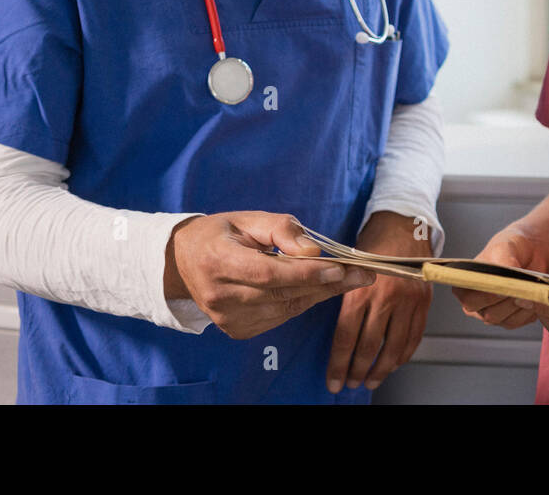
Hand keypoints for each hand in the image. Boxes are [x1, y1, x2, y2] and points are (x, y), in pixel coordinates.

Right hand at [165, 211, 374, 339]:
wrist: (185, 262)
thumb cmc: (222, 234)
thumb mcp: (248, 218)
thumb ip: (281, 230)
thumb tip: (313, 251)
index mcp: (218, 261)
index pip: (268, 273)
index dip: (306, 273)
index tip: (341, 268)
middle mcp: (220, 295)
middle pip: (282, 293)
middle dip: (327, 284)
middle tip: (363, 274)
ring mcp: (227, 318)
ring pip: (286, 308)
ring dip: (319, 293)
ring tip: (348, 278)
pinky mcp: (237, 330)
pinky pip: (280, 317)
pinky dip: (301, 302)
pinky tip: (316, 288)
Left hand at [326, 212, 432, 393]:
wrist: (403, 224)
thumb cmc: (372, 242)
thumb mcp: (348, 264)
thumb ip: (342, 295)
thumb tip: (335, 329)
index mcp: (361, 288)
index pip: (346, 337)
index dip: (338, 363)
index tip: (333, 381)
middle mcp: (386, 297)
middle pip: (369, 346)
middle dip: (357, 371)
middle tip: (349, 384)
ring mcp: (408, 301)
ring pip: (393, 347)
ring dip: (381, 370)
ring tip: (370, 381)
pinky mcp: (423, 302)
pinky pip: (414, 337)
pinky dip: (403, 355)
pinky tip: (393, 364)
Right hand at [453, 222, 548, 329]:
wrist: (529, 254)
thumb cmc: (510, 248)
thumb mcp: (504, 247)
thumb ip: (503, 261)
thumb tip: (505, 281)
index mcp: (465, 284)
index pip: (468, 298)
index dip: (485, 296)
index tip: (502, 288)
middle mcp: (474, 303)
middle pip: (488, 314)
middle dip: (508, 301)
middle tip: (523, 286)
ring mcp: (490, 314)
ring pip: (504, 320)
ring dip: (521, 305)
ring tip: (531, 287)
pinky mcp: (508, 320)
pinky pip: (518, 322)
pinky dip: (528, 311)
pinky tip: (534, 295)